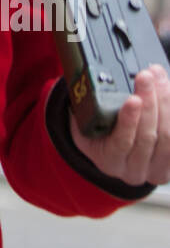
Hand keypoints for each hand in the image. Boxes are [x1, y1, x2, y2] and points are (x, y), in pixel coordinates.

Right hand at [70, 64, 169, 185]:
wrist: (117, 156)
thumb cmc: (100, 136)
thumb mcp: (84, 126)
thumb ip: (86, 111)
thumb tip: (89, 83)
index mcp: (109, 162)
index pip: (121, 143)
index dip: (129, 121)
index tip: (133, 99)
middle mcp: (134, 170)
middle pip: (147, 136)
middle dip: (150, 102)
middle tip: (147, 77)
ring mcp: (156, 167)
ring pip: (166, 135)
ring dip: (164, 102)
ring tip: (158, 78)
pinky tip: (168, 90)